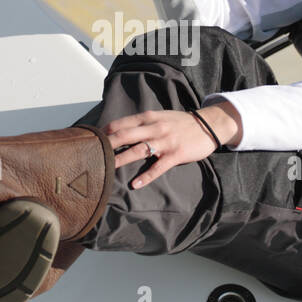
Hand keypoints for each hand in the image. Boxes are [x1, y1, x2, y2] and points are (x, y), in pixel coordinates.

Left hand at [105, 103, 242, 189]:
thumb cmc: (181, 123)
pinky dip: (146, 176)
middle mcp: (155, 128)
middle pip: (126, 135)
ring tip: (107, 168)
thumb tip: (120, 130)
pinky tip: (135, 184)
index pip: (122, 123)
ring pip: (139, 151)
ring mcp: (165, 142)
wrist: (209, 125)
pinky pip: (158, 167)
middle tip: (92, 152)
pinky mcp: (176, 155)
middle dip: (108, 144)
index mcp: (149, 118)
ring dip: (122, 159)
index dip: (106, 131)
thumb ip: (142, 123)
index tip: (93, 139)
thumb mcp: (160, 117)